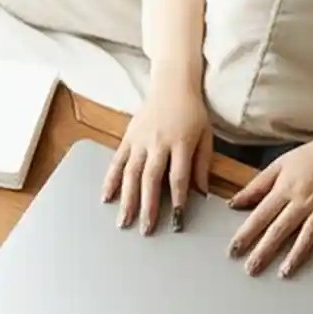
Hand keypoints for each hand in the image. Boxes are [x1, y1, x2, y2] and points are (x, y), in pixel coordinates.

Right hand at [102, 80, 212, 233]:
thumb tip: (202, 194)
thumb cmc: (193, 112)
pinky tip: (106, 197)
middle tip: (146, 229)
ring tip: (124, 221)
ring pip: (131, 173)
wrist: (173, 84)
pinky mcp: (128, 137)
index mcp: (181, 142)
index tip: (176, 220)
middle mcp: (158, 142)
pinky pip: (117, 161)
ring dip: (127, 199)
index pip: (178, 176)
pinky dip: (110, 180)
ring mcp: (140, 140)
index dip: (177, 199)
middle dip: (148, 206)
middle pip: (151, 178)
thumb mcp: (206, 136)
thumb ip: (203, 165)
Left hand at [227, 136, 312, 276]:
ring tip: (284, 273)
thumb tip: (233, 203)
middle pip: (281, 229)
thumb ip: (256, 186)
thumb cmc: (310, 156)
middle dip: (264, 251)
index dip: (246, 234)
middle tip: (252, 269)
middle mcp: (304, 200)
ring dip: (295, 256)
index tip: (233, 251)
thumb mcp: (278, 165)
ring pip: (308, 236)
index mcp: (285, 189)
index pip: (261, 216)